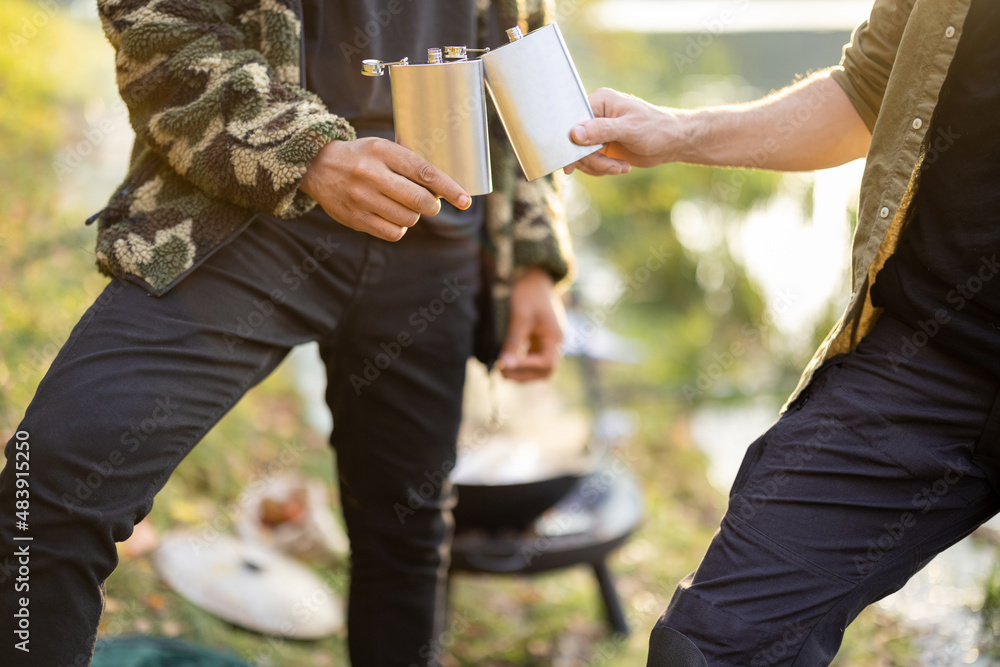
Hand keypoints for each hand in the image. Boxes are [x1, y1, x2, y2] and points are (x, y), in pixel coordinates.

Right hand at [300, 138, 470, 240]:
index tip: (465, 200)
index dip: (448, 188)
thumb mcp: (383, 148)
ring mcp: (362, 198)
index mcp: (382, 151)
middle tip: (430, 203)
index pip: (424, 172)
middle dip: (432, 205)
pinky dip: (400, 228)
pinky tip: (392, 217)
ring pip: (408, 218)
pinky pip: (394, 232)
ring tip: (403, 206)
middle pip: (419, 200)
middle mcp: (371, 174)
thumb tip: (445, 187)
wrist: (317, 167)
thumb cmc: (361, 157)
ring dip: (414, 216)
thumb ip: (410, 163)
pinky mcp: (355, 219)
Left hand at [498, 268, 564, 381]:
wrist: (534, 276)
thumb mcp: (520, 316)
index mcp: (555, 337)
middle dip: (524, 375)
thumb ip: (514, 342)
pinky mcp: (539, 338)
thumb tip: (505, 365)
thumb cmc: (529, 292)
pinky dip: (520, 362)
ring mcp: (547, 341)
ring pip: (539, 367)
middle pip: (545, 371)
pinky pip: (532, 357)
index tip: (507, 364)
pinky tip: (505, 360)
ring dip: (522, 372)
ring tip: (501, 370)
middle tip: (502, 374)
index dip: (527, 367)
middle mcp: (554, 342)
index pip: (546, 364)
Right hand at [565, 87, 674, 175]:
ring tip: (621, 167)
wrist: (672, 142)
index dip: (571, 142)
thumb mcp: (629, 129)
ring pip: (582, 155)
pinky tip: (621, 166)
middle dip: (591, 160)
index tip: (571, 162)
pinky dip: (602, 169)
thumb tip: (575, 133)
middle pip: (575, 142)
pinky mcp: (602, 146)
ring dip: (599, 166)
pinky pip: (590, 162)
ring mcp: (597, 132)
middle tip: (612, 168)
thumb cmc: (656, 129)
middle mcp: (595, 115)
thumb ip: (602, 130)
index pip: (572, 120)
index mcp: (599, 101)